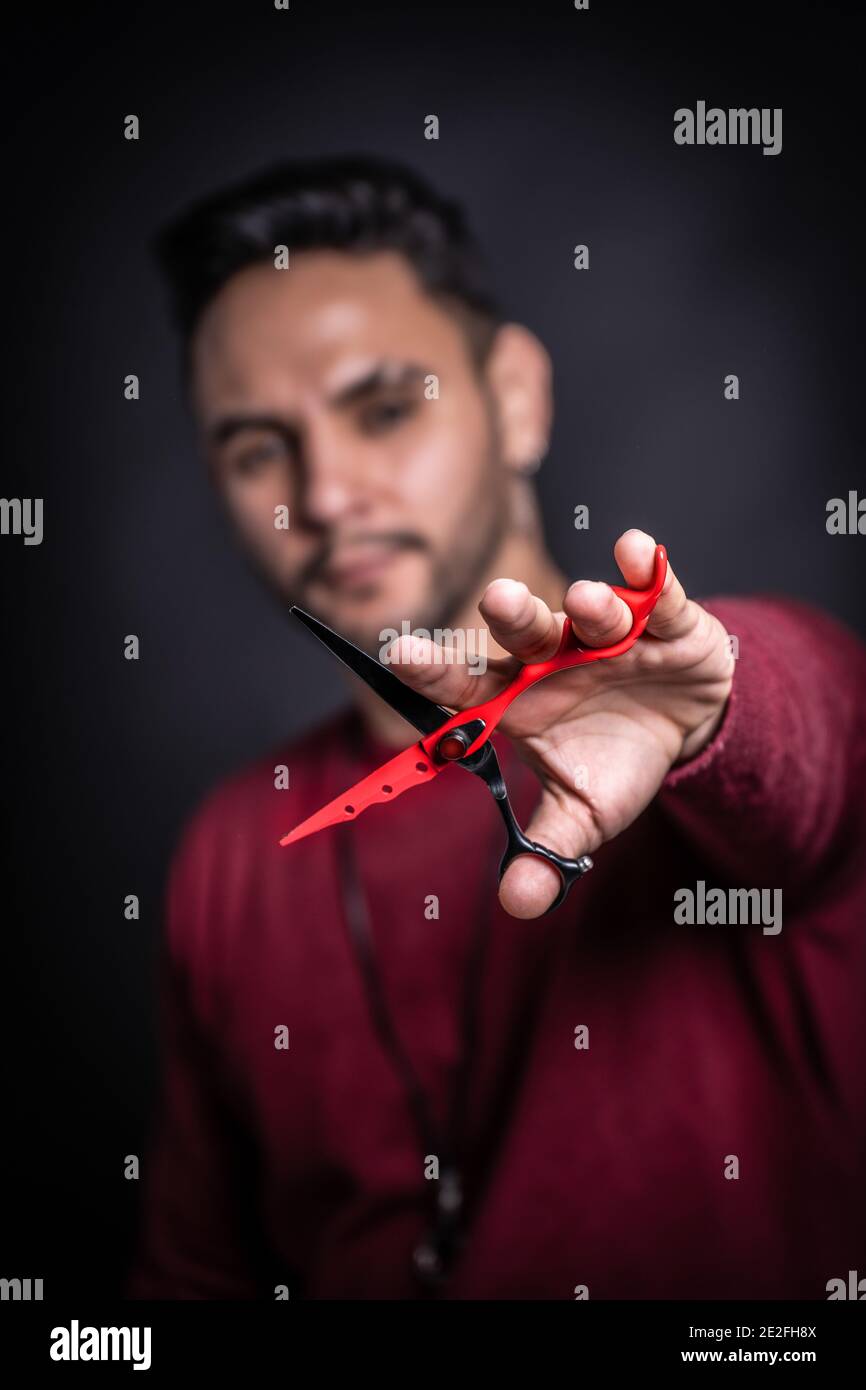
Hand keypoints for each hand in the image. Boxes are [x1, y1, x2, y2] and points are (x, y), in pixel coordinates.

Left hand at [388, 529, 734, 918]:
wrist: (684, 732)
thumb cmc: (614, 762)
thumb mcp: (583, 814)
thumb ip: (548, 850)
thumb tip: (518, 903)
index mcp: (519, 698)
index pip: (466, 681)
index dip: (434, 666)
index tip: (397, 652)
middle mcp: (556, 655)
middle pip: (525, 632)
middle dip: (514, 615)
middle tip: (499, 601)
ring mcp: (609, 634)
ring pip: (591, 613)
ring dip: (591, 606)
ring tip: (588, 604)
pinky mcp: (666, 621)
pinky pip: (655, 590)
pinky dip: (648, 570)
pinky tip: (637, 550)